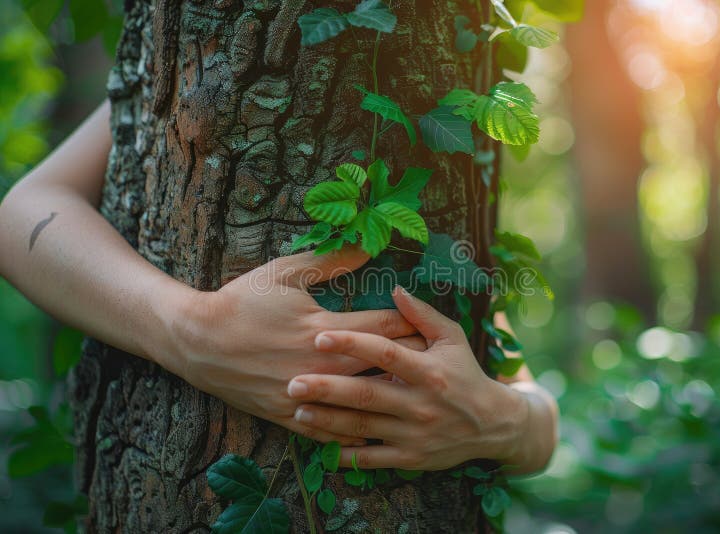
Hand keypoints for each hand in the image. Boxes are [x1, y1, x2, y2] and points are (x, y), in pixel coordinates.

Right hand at [164, 247, 423, 445]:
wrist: (197, 341)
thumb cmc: (242, 300)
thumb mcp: (285, 273)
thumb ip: (331, 261)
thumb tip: (369, 246)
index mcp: (324, 329)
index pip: (383, 329)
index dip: (413, 326)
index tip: (434, 327)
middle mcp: (322, 365)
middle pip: (381, 368)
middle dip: (411, 365)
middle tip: (438, 366)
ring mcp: (306, 393)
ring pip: (360, 404)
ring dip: (388, 400)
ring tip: (416, 400)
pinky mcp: (289, 414)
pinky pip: (329, 430)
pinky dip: (353, 431)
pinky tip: (374, 432)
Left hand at [285, 287, 553, 470]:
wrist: (494, 425)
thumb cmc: (466, 373)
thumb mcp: (452, 338)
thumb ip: (422, 315)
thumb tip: (394, 288)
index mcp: (429, 370)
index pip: (386, 353)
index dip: (353, 344)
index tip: (320, 336)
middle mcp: (420, 403)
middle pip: (367, 393)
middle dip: (328, 388)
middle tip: (292, 382)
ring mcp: (415, 434)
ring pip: (364, 427)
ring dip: (328, 420)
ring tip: (297, 411)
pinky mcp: (412, 458)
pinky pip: (374, 458)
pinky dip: (348, 455)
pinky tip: (322, 447)